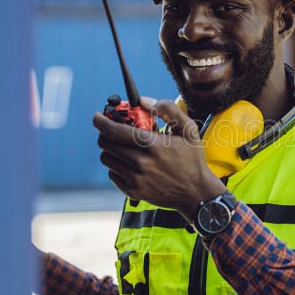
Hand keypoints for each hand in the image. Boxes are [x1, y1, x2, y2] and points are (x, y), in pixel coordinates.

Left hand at [93, 97, 226, 220]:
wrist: (196, 193)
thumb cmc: (192, 159)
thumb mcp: (188, 129)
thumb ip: (167, 109)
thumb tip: (143, 101)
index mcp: (153, 145)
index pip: (115, 130)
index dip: (101, 121)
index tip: (97, 116)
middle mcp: (141, 162)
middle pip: (106, 143)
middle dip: (106, 133)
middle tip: (115, 130)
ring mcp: (135, 178)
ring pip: (106, 158)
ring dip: (111, 149)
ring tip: (125, 147)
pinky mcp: (132, 191)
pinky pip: (112, 173)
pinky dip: (117, 166)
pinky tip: (131, 163)